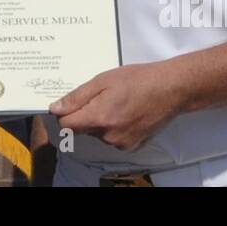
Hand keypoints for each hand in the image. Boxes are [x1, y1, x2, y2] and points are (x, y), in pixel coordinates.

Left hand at [49, 61, 186, 150]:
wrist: (171, 89)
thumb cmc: (138, 80)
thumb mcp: (103, 80)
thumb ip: (77, 97)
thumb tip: (55, 108)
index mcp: (99, 118)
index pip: (66, 125)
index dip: (65, 113)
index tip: (71, 103)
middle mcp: (109, 136)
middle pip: (83, 129)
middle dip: (86, 114)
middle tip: (102, 96)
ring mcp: (121, 143)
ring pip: (99, 134)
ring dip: (102, 121)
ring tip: (119, 102)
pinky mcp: (132, 146)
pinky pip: (113, 138)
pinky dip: (115, 127)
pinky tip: (127, 112)